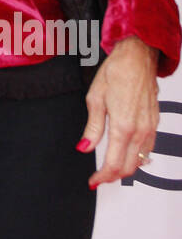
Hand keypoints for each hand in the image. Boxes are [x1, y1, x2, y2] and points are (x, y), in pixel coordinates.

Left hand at [79, 36, 158, 187]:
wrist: (137, 58)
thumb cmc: (116, 73)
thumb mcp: (95, 99)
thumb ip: (92, 128)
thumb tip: (84, 148)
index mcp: (123, 127)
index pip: (113, 164)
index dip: (102, 177)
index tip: (93, 181)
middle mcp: (140, 131)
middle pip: (128, 168)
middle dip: (112, 177)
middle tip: (99, 177)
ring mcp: (150, 128)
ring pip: (140, 160)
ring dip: (125, 168)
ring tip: (109, 167)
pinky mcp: (155, 123)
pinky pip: (147, 148)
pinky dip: (136, 157)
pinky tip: (125, 153)